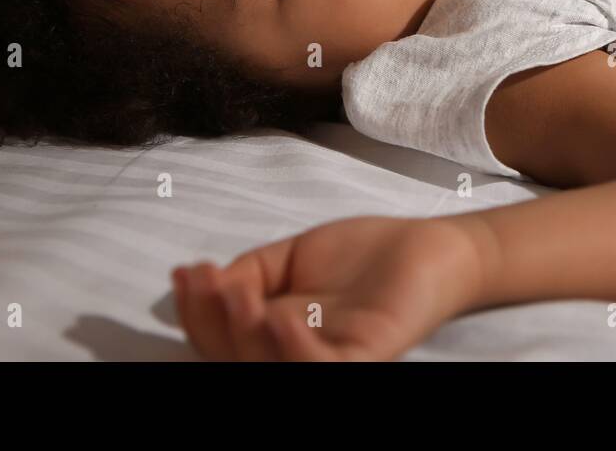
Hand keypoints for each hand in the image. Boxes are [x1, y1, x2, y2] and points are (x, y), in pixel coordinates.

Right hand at [171, 215, 486, 360]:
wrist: (429, 247)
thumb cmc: (364, 256)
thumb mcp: (292, 257)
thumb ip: (250, 271)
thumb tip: (205, 281)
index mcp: (274, 334)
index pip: (220, 338)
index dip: (195, 312)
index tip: (185, 273)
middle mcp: (297, 353)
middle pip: (235, 359)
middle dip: (213, 322)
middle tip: (212, 281)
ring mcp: (333, 359)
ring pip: (270, 369)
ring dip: (244, 335)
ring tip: (237, 292)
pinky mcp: (367, 357)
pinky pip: (324, 368)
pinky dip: (296, 348)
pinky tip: (281, 315)